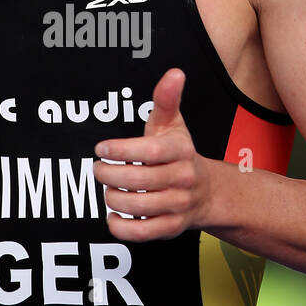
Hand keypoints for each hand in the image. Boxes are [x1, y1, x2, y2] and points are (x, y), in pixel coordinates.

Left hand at [92, 68, 212, 240]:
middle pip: (137, 180)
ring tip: (108, 188)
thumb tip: (174, 73)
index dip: (120, 151)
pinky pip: (140, 233)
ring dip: (112, 197)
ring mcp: (178, 205)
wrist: (207, 192)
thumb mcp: (172, 124)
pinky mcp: (170, 228)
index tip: (101, 148)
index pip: (149, 152)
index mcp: (180, 150)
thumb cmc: (178, 153)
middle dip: (108, 174)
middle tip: (98, 168)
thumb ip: (166, 99)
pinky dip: (119, 226)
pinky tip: (113, 214)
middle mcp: (182, 179)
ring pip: (135, 206)